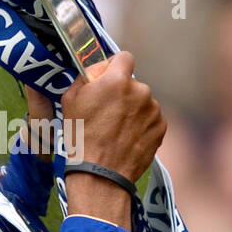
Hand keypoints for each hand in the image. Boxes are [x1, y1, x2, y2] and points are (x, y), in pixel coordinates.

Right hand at [61, 52, 165, 227]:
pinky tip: (127, 139)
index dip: (115, 66)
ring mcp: (154, 110)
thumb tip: (93, 72)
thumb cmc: (81, 138)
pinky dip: (142, 125)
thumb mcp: (70, 101)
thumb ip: (85, 78)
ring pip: (143, 102)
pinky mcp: (161, 128)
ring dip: (133, 110)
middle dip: (122, 93)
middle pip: (133, 83)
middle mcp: (141, 91)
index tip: (109, 77)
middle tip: (108, 112)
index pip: (125, 57)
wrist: (100, 174)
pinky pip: (151, 119)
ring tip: (117, 130)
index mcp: (117, 80)